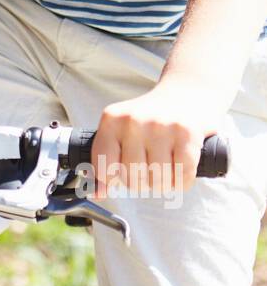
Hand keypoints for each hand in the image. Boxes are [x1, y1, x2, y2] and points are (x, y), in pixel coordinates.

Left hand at [89, 78, 224, 201]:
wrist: (187, 92)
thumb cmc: (151, 119)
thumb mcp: (121, 131)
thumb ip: (106, 161)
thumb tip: (97, 193)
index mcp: (111, 120)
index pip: (104, 170)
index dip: (116, 181)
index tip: (126, 174)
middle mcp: (133, 121)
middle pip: (133, 180)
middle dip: (144, 184)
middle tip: (151, 170)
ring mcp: (160, 126)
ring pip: (158, 181)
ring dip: (165, 184)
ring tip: (166, 168)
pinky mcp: (186, 133)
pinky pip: (182, 176)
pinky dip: (183, 180)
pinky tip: (181, 167)